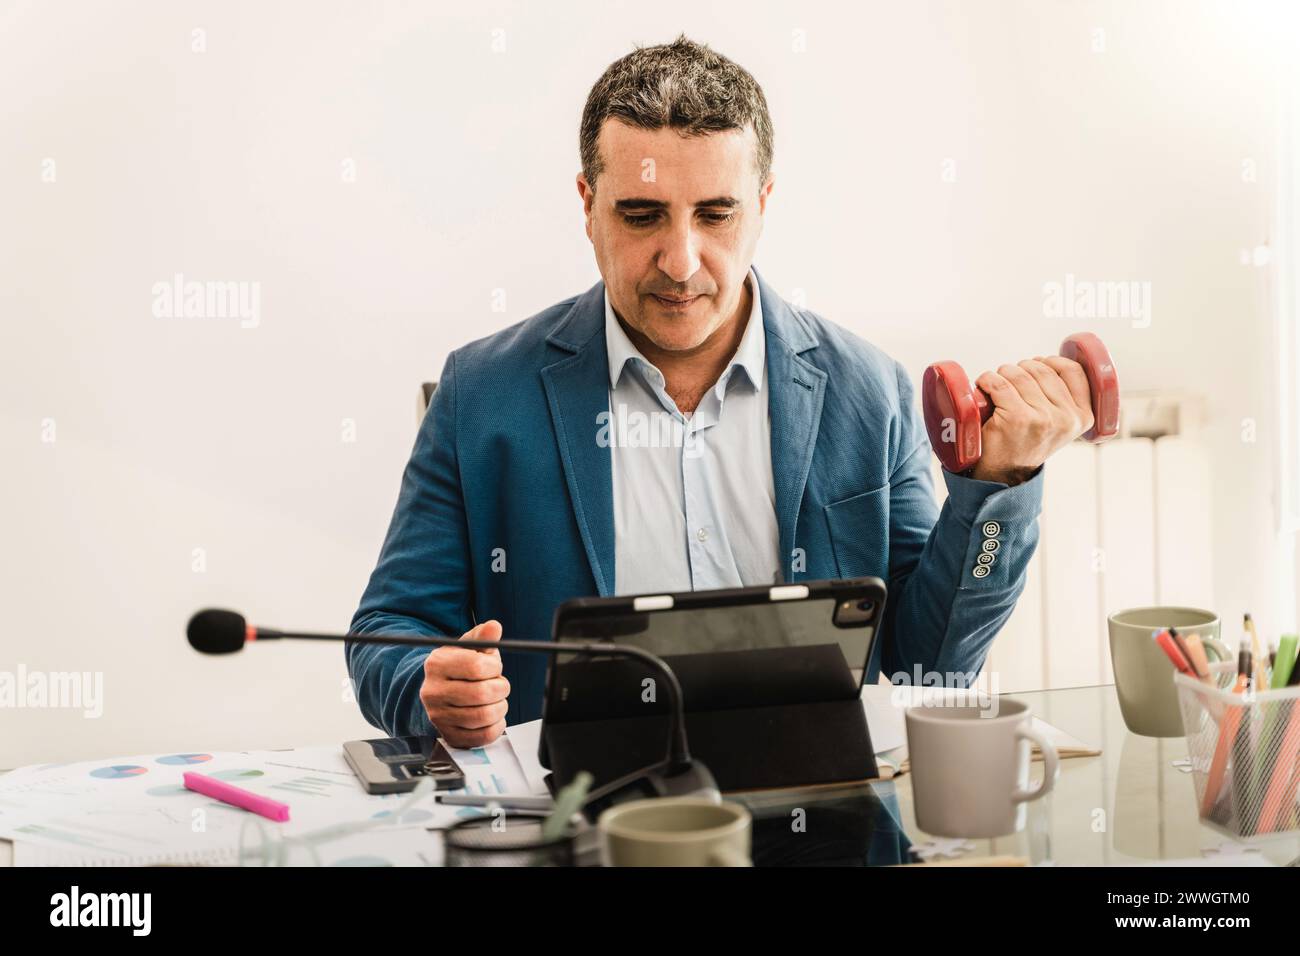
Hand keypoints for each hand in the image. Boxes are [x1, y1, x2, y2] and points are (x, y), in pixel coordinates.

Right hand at [420, 620, 509, 747]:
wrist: (439, 690)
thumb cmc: (459, 666)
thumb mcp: (469, 646)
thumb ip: (483, 636)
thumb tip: (494, 627)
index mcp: (437, 664)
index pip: (476, 666)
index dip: (495, 667)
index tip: (495, 667)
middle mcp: (432, 691)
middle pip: (481, 694)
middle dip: (501, 688)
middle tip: (500, 685)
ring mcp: (438, 716)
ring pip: (484, 717)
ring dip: (500, 707)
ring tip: (496, 699)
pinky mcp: (449, 735)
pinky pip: (482, 736)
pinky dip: (496, 726)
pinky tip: (493, 716)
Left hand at [968, 356, 1094, 485]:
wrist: (1003, 475)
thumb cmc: (1026, 442)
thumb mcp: (1058, 423)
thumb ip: (1062, 397)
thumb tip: (1046, 362)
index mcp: (1083, 417)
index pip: (1072, 370)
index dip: (1050, 361)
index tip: (1035, 366)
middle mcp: (1066, 418)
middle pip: (1041, 369)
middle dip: (1021, 369)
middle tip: (1009, 382)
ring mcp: (1042, 419)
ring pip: (1019, 374)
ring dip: (1002, 374)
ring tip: (996, 387)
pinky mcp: (1017, 419)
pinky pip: (999, 384)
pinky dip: (987, 380)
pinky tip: (984, 387)